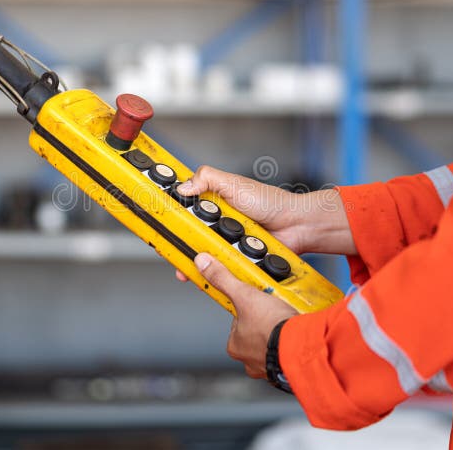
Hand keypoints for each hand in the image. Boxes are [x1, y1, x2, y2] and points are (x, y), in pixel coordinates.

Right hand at [175, 165, 354, 281]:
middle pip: (188, 235)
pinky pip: (220, 267)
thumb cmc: (270, 202)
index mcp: (212, 201)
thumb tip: (182, 187)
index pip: (184, 208)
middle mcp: (216, 222)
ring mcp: (224, 241)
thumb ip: (206, 179)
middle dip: (177, 244)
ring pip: (201, 254)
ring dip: (194, 260)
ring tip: (185, 266)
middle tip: (168, 250)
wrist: (296, 226)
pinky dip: (214, 271)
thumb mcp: (234, 183)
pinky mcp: (234, 258)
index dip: (170, 216)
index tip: (156, 222)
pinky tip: (206, 275)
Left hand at [195, 252, 297, 378]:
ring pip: (271, 340)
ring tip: (286, 318)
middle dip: (264, 318)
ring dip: (278, 329)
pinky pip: (287, 348)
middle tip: (274, 309)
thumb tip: (204, 265)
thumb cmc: (273, 327)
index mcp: (235, 345)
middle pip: (254, 329)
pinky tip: (295, 330)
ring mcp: (268, 363)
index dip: (247, 307)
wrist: (303, 344)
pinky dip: (290, 339)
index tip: (257, 301)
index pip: (236, 320)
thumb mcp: (244, 295)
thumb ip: (223, 279)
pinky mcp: (287, 364)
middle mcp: (249, 358)